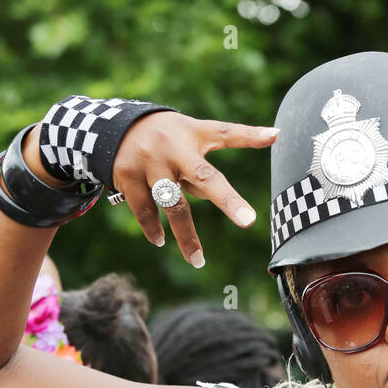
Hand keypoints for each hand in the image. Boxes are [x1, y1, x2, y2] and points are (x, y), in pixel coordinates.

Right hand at [110, 112, 278, 265]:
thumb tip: (216, 199)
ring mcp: (150, 162)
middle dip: (227, 200)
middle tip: (248, 221)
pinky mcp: (128, 175)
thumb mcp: (186, 139)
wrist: (112, 127)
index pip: (226, 133)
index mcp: (193, 133)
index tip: (275, 136)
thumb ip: (202, 167)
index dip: (251, 136)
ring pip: (173, 204)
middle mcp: (174, 147)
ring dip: (186, 236)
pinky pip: (145, 210)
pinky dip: (153, 229)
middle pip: (204, 176)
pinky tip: (160, 241)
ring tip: (198, 260)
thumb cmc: (163, 138)